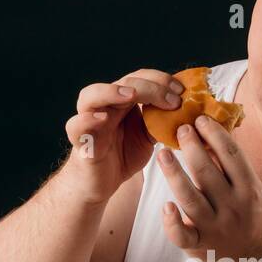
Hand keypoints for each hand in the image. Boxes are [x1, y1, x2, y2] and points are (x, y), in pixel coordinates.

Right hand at [61, 69, 184, 203]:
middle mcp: (105, 105)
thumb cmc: (122, 156)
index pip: (141, 78)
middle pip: (123, 83)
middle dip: (150, 87)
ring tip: (130, 95)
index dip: (161, 80)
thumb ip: (160, 122)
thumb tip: (186, 112)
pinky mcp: (80, 140)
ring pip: (91, 95)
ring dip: (112, 92)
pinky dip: (86, 120)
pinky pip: (76, 126)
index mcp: (123, 101)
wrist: (101, 183)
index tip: (182, 92)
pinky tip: (102, 119)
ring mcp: (90, 121)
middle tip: (173, 101)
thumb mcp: (148, 137)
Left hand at [156, 115, 261, 261]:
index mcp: (248, 188)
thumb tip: (212, 128)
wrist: (255, 258)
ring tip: (162, 153)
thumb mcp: (250, 188)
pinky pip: (182, 235)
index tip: (200, 119)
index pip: (231, 155)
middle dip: (191, 146)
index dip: (214, 134)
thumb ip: (232, 164)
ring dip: (174, 173)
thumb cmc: (249, 214)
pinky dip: (172, 222)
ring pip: (190, 198)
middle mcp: (233, 207)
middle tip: (180, 128)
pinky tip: (165, 206)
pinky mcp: (199, 245)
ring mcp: (215, 227)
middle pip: (207, 171)